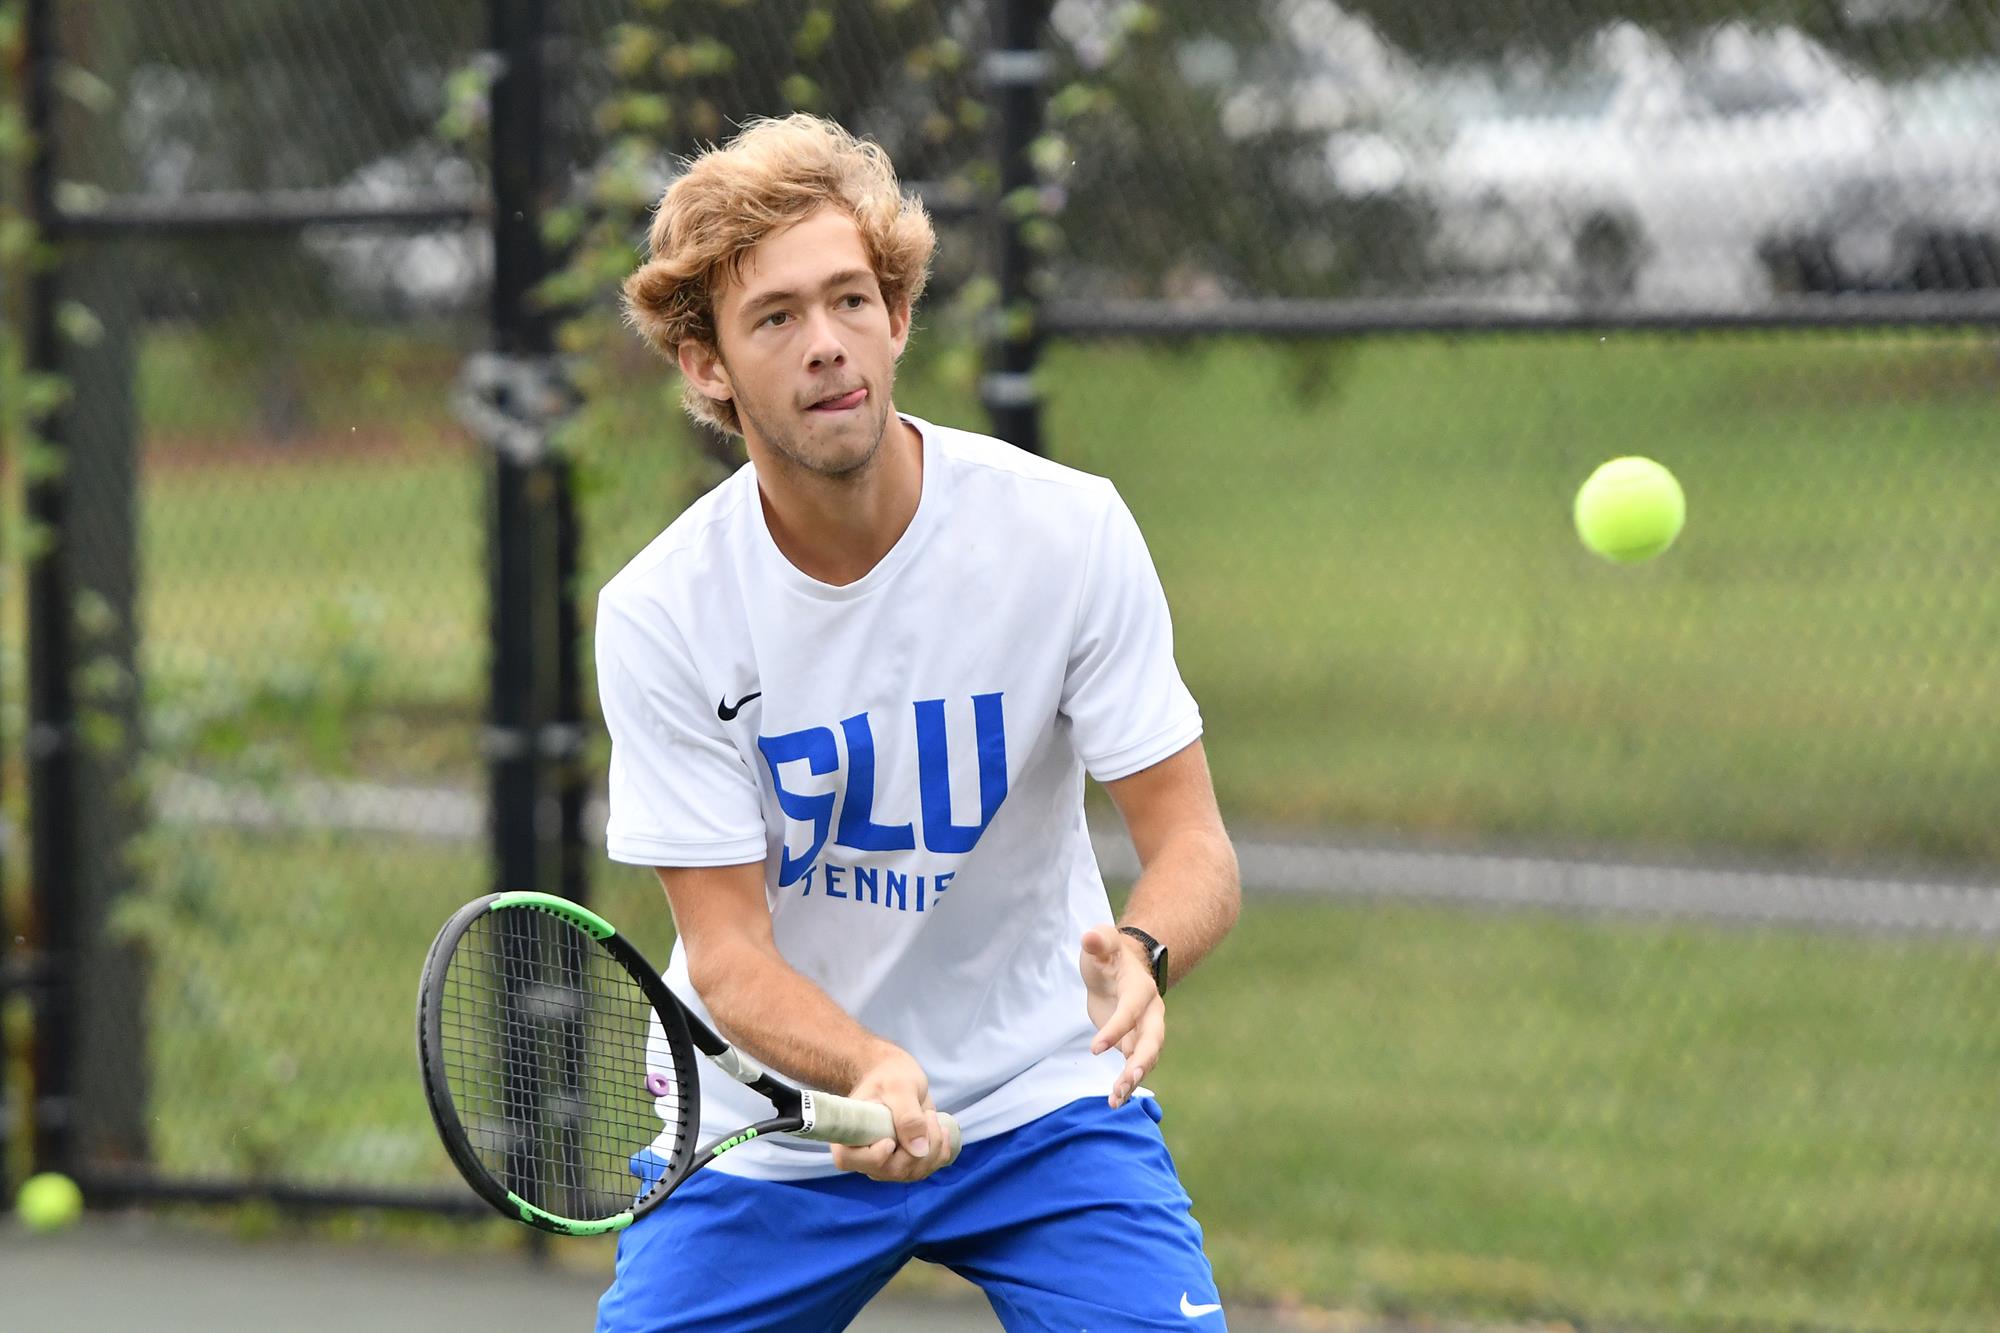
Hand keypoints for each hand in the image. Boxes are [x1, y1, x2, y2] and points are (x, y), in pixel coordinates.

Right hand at [829, 1043, 949, 1181]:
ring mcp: (886, 1164)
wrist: (896, 1077)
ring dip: (933, 1147)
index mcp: (848, 1135)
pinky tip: (941, 1130)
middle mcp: (864, 1156)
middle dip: (917, 1146)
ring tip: (931, 1116)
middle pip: (891, 1170)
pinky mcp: (906, 1164)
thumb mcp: (899, 1087)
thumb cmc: (890, 1077)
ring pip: (912, 1172)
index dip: (873, 1158)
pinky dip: (941, 1152)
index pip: (850, 1160)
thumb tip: (919, 1150)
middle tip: (926, 1115)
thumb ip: (907, 1114)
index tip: (891, 1141)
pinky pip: (927, 1170)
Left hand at [1080, 924, 1165, 1108]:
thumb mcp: (1102, 942)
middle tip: (1127, 1082)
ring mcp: (1144, 1031)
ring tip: (1115, 1100)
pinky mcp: (1134, 1044)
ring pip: (1145, 1059)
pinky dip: (1126, 1084)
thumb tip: (1090, 937)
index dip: (1116, 1030)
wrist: (1119, 967)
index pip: (1131, 1012)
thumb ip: (1098, 941)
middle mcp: (1150, 1013)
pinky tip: (1114, 1102)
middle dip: (1142, 1062)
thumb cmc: (1108, 953)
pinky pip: (1135, 1067)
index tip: (1095, 1048)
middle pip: (1152, 1041)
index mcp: (1141, 989)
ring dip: (1132, 1080)